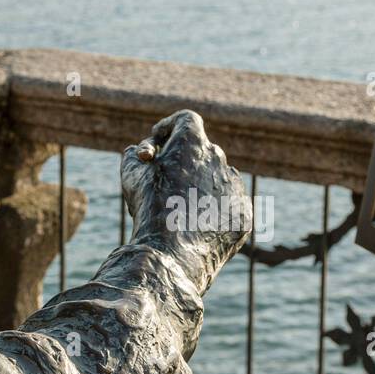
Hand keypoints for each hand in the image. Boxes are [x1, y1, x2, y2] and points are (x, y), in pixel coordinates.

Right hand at [120, 110, 249, 291]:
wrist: (171, 253)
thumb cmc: (148, 208)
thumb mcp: (131, 174)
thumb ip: (137, 154)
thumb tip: (144, 154)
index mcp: (192, 142)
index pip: (186, 120)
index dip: (170, 127)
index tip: (159, 139)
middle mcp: (219, 158)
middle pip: (201, 151)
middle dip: (183, 161)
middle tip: (164, 179)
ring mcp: (235, 187)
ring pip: (216, 179)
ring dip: (200, 187)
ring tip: (179, 210)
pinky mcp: (243, 214)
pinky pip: (228, 206)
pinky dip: (213, 212)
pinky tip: (196, 227)